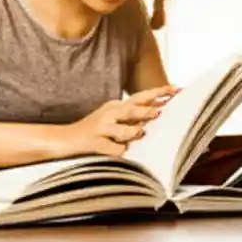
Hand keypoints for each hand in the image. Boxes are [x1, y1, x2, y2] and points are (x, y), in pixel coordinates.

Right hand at [56, 85, 179, 156]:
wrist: (65, 138)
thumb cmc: (95, 129)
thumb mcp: (114, 117)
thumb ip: (134, 114)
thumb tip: (159, 109)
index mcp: (117, 106)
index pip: (141, 97)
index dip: (158, 93)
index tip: (176, 89)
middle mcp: (109, 114)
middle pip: (129, 110)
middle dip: (144, 112)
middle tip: (158, 113)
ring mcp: (100, 129)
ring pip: (118, 129)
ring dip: (129, 131)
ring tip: (139, 134)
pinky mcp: (93, 143)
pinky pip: (107, 147)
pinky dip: (116, 149)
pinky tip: (122, 151)